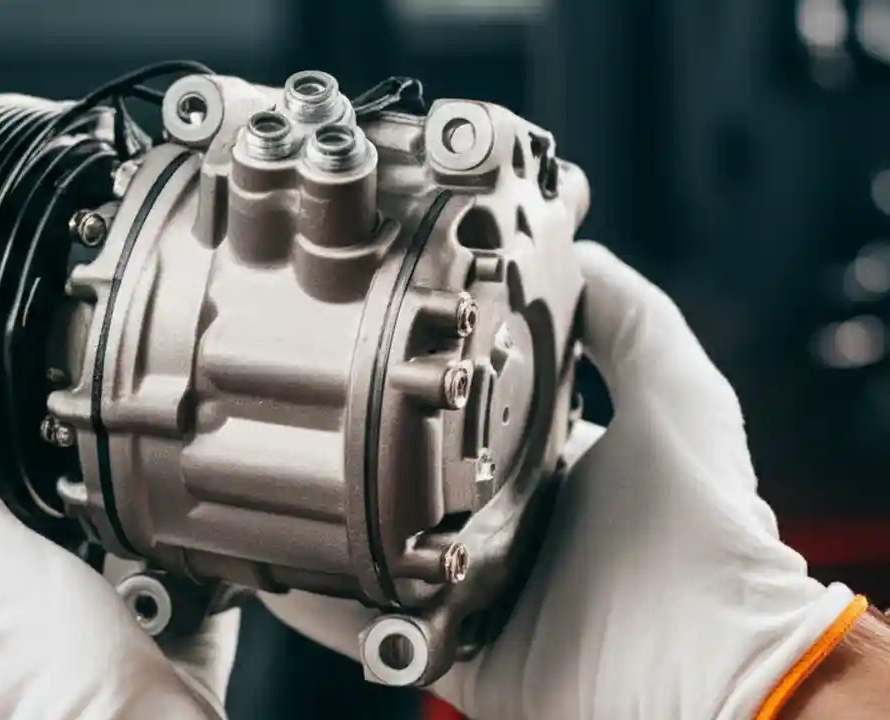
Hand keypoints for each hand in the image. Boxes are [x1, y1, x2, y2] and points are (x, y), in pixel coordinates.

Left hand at [0, 397, 237, 719]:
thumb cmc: (56, 695)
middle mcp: (13, 655)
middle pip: (18, 559)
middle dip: (49, 505)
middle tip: (77, 451)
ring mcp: (88, 670)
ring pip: (103, 588)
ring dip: (127, 543)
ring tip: (149, 491)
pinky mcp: (158, 681)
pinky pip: (180, 619)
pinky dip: (196, 586)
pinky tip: (209, 559)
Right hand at [262, 242, 859, 719]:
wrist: (706, 661)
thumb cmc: (705, 530)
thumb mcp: (679, 393)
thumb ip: (633, 317)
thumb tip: (582, 251)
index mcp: (555, 471)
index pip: (477, 414)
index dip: (433, 381)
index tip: (384, 338)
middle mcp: (511, 529)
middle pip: (418, 481)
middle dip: (366, 453)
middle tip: (305, 412)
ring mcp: (479, 593)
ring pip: (382, 552)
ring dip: (332, 527)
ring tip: (277, 486)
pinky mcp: (456, 650)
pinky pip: (371, 627)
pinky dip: (323, 608)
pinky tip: (282, 573)